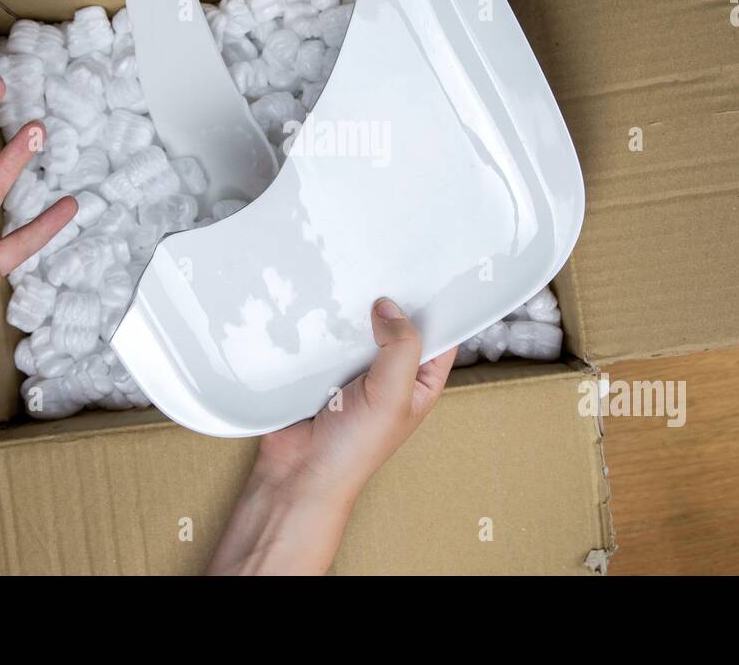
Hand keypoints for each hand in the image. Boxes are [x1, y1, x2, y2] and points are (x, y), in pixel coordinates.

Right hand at [208, 298, 455, 573]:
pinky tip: (318, 305)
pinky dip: (323, 323)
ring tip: (348, 280)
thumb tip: (389, 306)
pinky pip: (327, 336)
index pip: (439, 335)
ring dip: (352, 311)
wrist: (299, 472)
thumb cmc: (354, 449)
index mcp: (419, 381)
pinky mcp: (322, 369)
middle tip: (382, 267)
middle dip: (389, 302)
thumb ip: (402, 347)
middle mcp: (390, 374)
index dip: (437, 306)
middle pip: (397, 325)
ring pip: (359, 327)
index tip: (429, 273)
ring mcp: (355, 370)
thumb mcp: (393, 394)